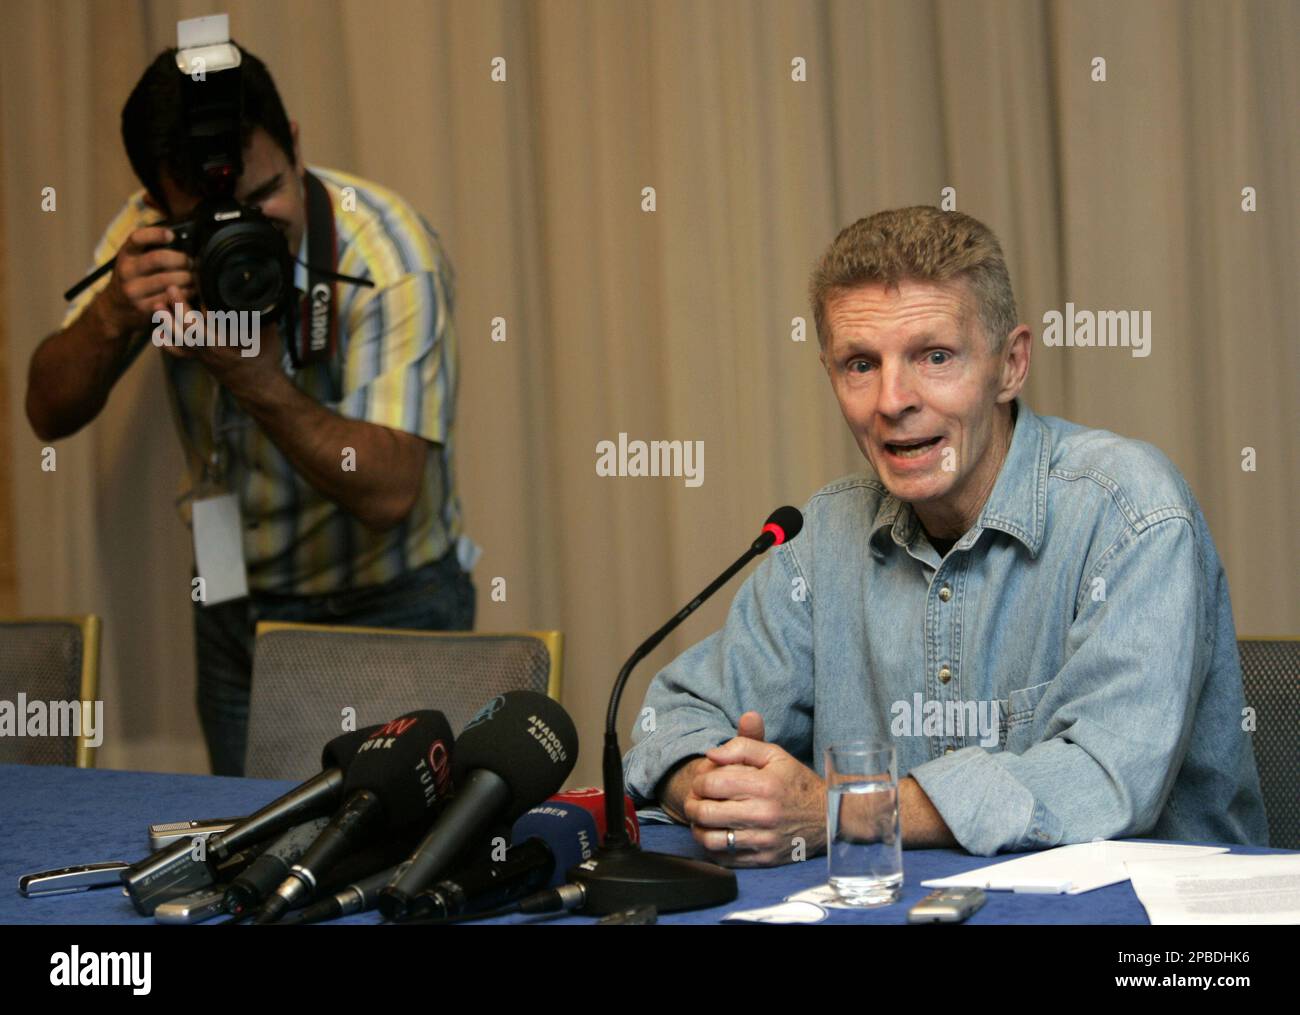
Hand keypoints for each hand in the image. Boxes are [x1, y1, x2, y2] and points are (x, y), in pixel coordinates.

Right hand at [96, 225, 195, 336]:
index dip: (156, 234)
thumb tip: (181, 239)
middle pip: (159, 259)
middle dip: (181, 259)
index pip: (137, 238)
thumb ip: (151, 248)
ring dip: (187, 277)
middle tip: (190, 262)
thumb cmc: (135, 276)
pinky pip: (170, 298)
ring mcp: (133, 290)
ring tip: (193, 276)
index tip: (172, 235)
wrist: (116, 306)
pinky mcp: (143, 307)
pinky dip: (186, 293)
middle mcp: (126, 270)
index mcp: (126, 253)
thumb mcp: (135, 258)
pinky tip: (191, 289)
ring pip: (168, 280)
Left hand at [156, 284, 283, 392]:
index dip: (202, 303)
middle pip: (187, 329)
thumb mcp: (268, 336)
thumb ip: (264, 315)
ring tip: (158, 305)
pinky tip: (160, 328)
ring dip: (166, 322)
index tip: (198, 284)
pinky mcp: (198, 357)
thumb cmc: (264, 360)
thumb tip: (262, 292)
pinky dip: (165, 340)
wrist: (258, 387)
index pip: (210, 322)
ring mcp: (201, 355)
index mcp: (227, 344)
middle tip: (172, 288)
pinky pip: (177, 350)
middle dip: (178, 308)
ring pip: (178, 339)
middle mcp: (210, 350)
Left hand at [683, 711, 826, 866]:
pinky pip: (725, 859)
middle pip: (705, 813)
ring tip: (701, 819)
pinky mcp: (763, 859)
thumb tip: (711, 754)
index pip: (711, 784)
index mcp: (763, 785)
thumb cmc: (796, 782)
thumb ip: (742, 745)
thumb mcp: (775, 754)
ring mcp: (762, 840)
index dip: (699, 780)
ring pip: (710, 840)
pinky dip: (712, 847)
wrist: (829, 817)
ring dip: (698, 828)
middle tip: (695, 799)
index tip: (703, 780)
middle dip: (692, 804)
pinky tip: (717, 834)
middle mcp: (762, 814)